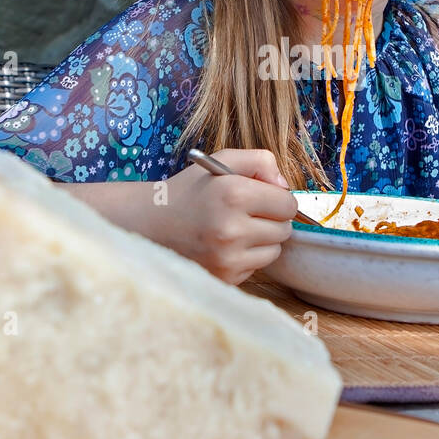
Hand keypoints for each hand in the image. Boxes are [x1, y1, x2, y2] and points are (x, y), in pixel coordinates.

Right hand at [160, 148, 298, 285]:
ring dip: (262, 240)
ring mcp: (227, 257)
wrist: (150, 223)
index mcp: (233, 194)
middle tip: (248, 213)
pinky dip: (247, 257)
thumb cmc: (190, 191)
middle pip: (285, 229)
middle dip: (273, 220)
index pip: (288, 204)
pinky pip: (256, 267)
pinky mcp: (223, 277)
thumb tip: (286, 186)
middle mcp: (231, 228)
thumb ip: (260, 161)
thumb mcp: (221, 161)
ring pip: (274, 251)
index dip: (278, 199)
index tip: (263, 198)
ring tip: (236, 229)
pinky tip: (225, 246)